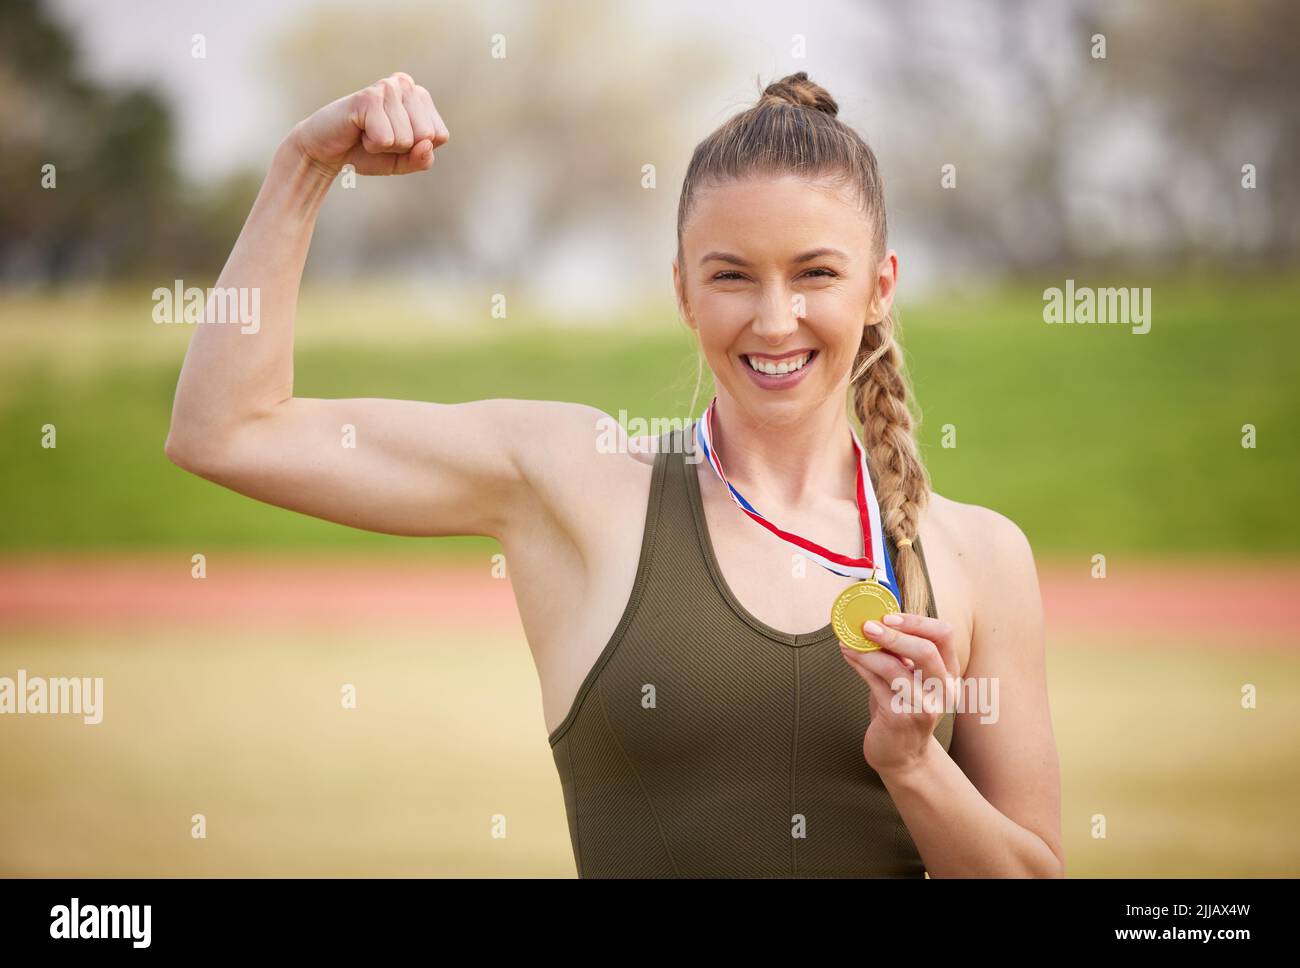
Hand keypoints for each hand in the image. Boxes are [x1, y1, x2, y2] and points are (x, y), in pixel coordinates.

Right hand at [288, 72, 448, 177]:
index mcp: (420, 97)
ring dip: (383, 146)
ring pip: (406, 139)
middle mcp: (406, 84)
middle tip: (378, 137)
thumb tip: (427, 144)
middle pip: (426, 136)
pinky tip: (358, 130)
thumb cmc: (366, 152)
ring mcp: (387, 87)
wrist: (326, 152)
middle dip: (402, 148)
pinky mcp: (368, 97)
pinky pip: (386, 139)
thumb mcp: (402, 162)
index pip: (440, 136)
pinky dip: (371, 144)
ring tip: (367, 132)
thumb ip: (421, 159)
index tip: (394, 140)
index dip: (417, 149)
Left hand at [839, 612, 960, 775]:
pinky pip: (876, 683)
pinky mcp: (900, 717)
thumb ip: (900, 653)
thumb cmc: (903, 709)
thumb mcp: (909, 679)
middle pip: (926, 651)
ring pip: (895, 668)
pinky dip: (859, 664)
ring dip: (867, 650)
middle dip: (894, 634)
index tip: (889, 616)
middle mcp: (942, 690)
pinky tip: (848, 654)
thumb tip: (874, 619)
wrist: (902, 756)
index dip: (917, 621)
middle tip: (867, 625)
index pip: (944, 635)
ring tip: (848, 639)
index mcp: (948, 674)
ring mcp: (923, 706)